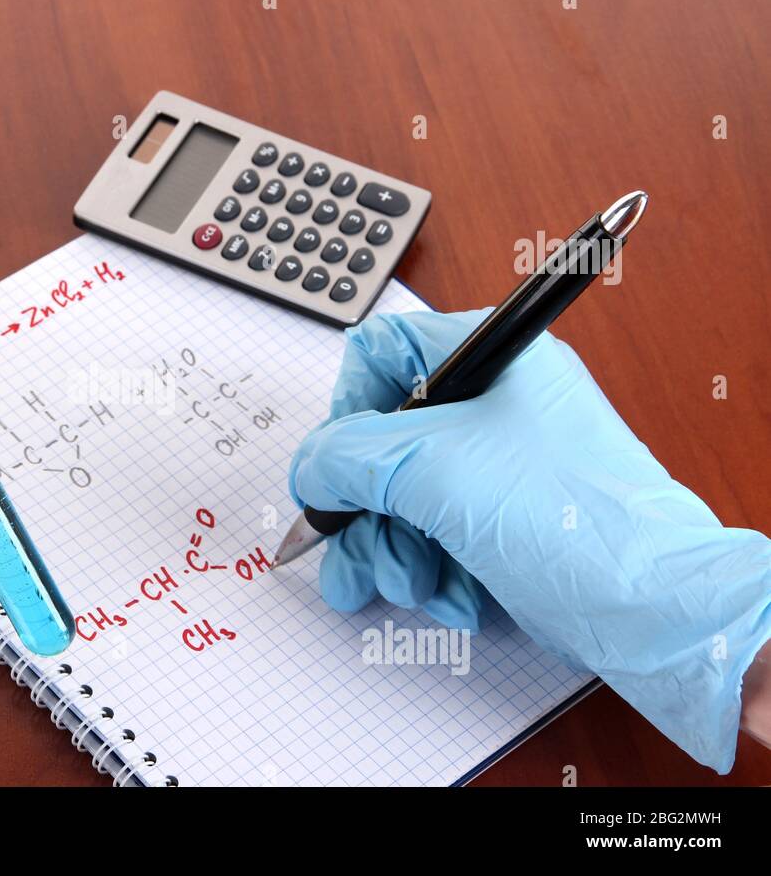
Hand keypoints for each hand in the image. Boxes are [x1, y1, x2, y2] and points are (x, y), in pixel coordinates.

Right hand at [290, 309, 770, 771]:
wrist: (647, 606)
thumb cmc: (561, 517)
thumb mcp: (429, 467)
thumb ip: (346, 457)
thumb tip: (309, 467)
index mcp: (490, 357)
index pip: (383, 350)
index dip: (348, 407)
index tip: (337, 464)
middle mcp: (497, 404)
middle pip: (386, 441)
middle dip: (367, 509)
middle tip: (352, 549)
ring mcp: (504, 464)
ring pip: (407, 499)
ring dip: (396, 550)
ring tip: (412, 586)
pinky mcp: (510, 520)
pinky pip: (442, 536)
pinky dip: (439, 572)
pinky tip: (458, 599)